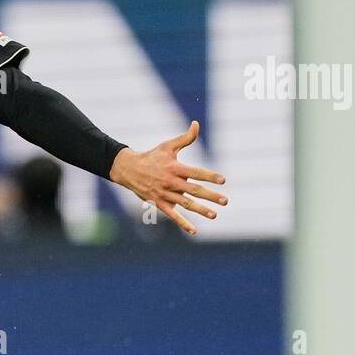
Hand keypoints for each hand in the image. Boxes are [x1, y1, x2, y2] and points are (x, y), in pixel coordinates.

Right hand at [108, 121, 227, 235]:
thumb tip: (196, 124)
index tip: (223, 180)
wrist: (128, 170)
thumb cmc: (152, 157)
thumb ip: (185, 138)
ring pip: (185, 204)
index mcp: (174, 167)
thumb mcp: (168, 146)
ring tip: (214, 215)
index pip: (195, 172)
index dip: (209, 175)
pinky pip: (172, 215)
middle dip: (210, 196)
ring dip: (200, 210)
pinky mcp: (159, 203)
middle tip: (225, 201)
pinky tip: (194, 230)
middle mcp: (171, 182)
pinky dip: (183, 223)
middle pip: (193, 190)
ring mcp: (165, 194)